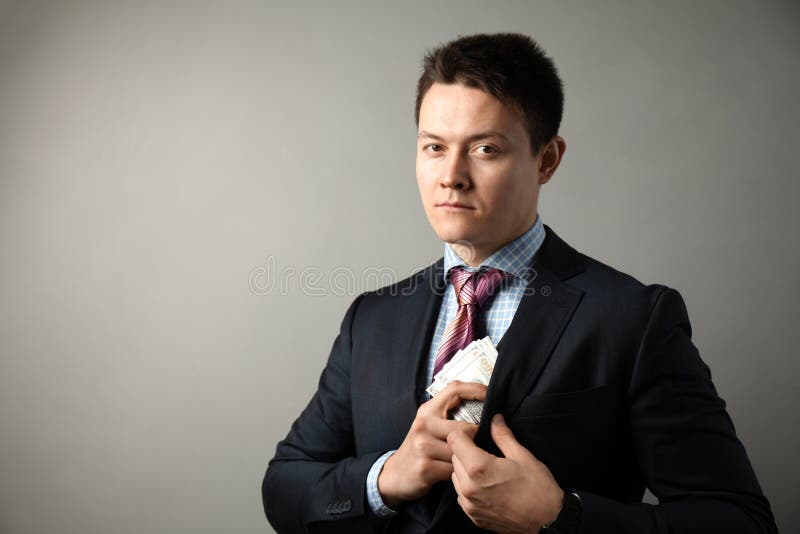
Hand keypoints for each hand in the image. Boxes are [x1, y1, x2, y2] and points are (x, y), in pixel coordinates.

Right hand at [378, 381, 486, 506]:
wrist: (396, 474)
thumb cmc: (421, 447)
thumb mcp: (429, 424)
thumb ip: (449, 413)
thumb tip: (481, 404)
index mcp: (427, 410)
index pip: (454, 389)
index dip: (475, 389)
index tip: (490, 395)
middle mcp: (423, 424)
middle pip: (465, 428)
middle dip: (475, 440)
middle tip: (478, 447)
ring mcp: (423, 446)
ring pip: (461, 451)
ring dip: (466, 460)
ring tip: (462, 462)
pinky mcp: (425, 467)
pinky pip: (455, 470)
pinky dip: (458, 473)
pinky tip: (453, 473)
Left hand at [448, 414, 563, 532]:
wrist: (547, 523)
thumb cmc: (539, 491)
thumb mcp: (522, 456)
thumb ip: (503, 435)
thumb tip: (495, 420)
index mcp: (479, 468)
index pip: (454, 439)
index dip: (465, 432)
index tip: (476, 434)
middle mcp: (469, 487)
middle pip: (454, 457)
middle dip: (466, 450)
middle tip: (486, 451)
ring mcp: (470, 504)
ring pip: (455, 475)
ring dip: (465, 469)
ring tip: (488, 470)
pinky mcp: (473, 516)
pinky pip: (461, 494)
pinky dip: (469, 486)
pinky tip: (487, 485)